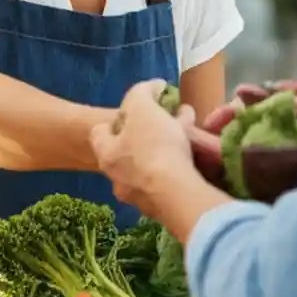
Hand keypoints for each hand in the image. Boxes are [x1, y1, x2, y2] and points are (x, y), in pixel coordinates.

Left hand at [89, 79, 196, 219]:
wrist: (178, 195)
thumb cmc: (154, 147)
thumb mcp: (143, 108)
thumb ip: (142, 93)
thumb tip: (152, 86)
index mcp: (106, 154)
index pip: (100, 132)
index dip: (118, 117)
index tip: (139, 109)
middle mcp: (117, 179)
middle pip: (129, 149)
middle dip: (149, 131)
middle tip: (170, 119)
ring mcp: (139, 197)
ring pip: (151, 165)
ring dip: (167, 148)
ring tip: (190, 134)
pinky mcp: (162, 209)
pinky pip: (168, 181)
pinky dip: (178, 167)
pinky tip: (197, 157)